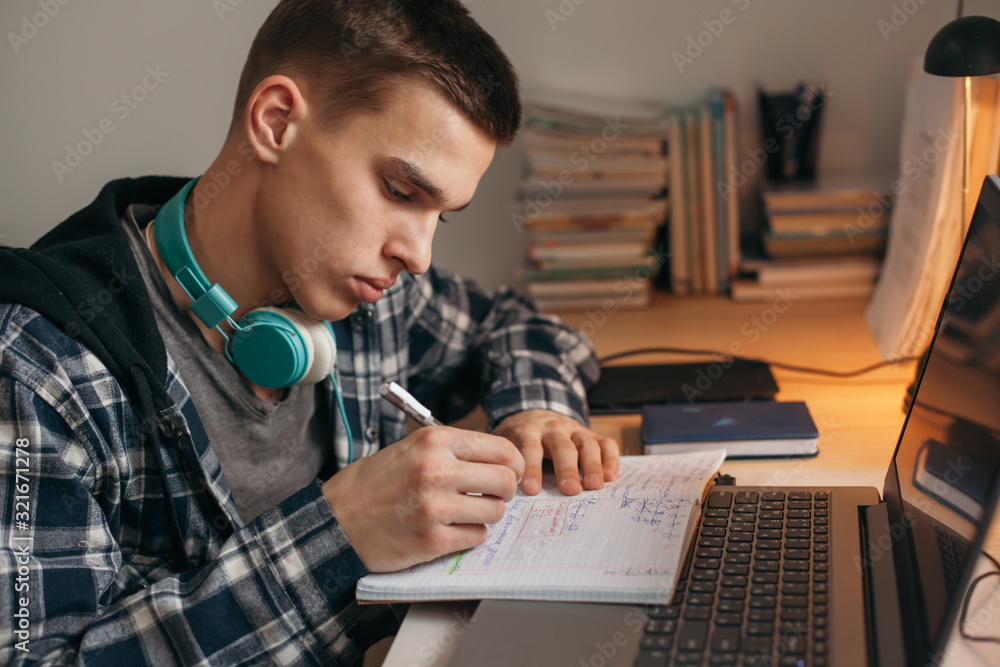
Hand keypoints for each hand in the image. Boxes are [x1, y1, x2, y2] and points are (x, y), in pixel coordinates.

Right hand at [321, 426, 524, 572]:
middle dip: (505, 491)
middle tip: (493, 496)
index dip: (511, 463)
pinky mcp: (432, 538)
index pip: (499, 448)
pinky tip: (450, 529)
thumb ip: (451, 451)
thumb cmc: (371, 485)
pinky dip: (469, 535)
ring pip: (495, 511)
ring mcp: (435, 506)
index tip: (507, 472)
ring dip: (486, 515)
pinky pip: (476, 536)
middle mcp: (436, 470)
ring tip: (465, 513)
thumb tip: (497, 460)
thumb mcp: (409, 450)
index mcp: (433, 441)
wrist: (335, 522)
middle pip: (504, 479)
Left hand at [492, 410, 618, 496]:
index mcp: (526, 431)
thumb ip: (495, 459)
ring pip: (586, 443)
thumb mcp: (501, 442)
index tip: (531, 490)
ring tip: (594, 486)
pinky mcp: (591, 435)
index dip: (531, 467)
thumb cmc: (516, 438)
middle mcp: (552, 428)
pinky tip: (611, 476)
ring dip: (592, 465)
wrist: (533, 413)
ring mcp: (574, 430)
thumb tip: (485, 484)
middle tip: (570, 490)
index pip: (529, 447)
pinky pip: (605, 443)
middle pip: (562, 446)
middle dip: (566, 468)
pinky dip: (611, 458)